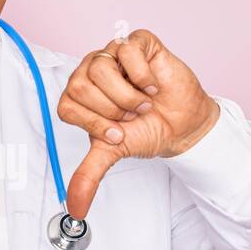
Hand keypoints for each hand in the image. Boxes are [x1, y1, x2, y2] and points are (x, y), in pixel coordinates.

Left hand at [57, 29, 219, 218]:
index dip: (94, 122)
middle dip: (111, 109)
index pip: (67, 106)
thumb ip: (88, 175)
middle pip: (81, 86)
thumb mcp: (112, 153)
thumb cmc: (147, 131)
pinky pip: (126, 50)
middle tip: (131, 114)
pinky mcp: (136, 41)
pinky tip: (152, 85)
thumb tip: (74, 207)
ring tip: (143, 101)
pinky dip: (142, 76)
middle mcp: (90, 70)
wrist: (183, 125)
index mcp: (78, 94)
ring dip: (128, 95)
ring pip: (101, 68)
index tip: (117, 132)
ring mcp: (113, 53)